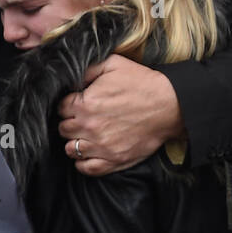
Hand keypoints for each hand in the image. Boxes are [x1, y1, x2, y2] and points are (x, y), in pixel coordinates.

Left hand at [56, 55, 184, 176]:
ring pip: (71, 149)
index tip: (79, 103)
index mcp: (85, 103)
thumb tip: (72, 77)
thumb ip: (88, 69)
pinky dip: (83, 162)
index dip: (69, 104)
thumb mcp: (114, 64)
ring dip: (76, 142)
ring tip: (87, 135)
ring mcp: (101, 146)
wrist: (171, 106)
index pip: (60, 108)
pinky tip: (90, 153)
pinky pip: (87, 168)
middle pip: (63, 129)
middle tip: (85, 118)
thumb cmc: (144, 84)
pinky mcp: (114, 160)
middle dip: (71, 122)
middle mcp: (89, 127)